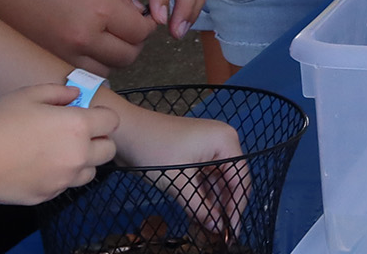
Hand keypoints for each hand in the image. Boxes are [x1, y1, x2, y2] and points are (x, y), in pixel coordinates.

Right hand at [0, 0, 155, 74]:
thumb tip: (136, 14)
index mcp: (99, 8)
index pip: (140, 32)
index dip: (147, 25)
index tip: (143, 18)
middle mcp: (84, 37)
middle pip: (127, 57)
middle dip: (134, 43)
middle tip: (128, 29)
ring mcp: (63, 54)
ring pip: (106, 71)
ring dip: (112, 58)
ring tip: (106, 38)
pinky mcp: (47, 61)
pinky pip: (80, 74)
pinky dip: (90, 65)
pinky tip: (85, 47)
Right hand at [0, 83, 118, 205]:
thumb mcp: (28, 94)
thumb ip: (59, 93)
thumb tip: (76, 95)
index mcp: (78, 127)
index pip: (112, 122)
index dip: (101, 116)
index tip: (87, 114)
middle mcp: (78, 155)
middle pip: (108, 150)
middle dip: (98, 140)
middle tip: (76, 133)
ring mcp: (64, 179)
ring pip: (90, 171)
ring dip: (83, 161)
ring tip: (59, 152)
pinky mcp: (48, 196)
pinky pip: (66, 185)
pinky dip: (61, 176)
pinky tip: (40, 167)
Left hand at [114, 105, 250, 237]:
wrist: (125, 131)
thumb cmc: (154, 149)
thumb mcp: (178, 183)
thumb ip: (200, 208)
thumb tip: (216, 229)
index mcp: (225, 141)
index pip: (240, 180)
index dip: (237, 208)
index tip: (231, 233)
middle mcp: (221, 142)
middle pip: (230, 181)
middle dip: (225, 208)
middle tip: (221, 235)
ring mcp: (208, 147)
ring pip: (217, 182)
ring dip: (212, 204)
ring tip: (210, 230)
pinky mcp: (195, 154)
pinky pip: (205, 178)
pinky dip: (202, 196)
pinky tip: (200, 216)